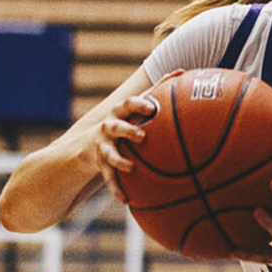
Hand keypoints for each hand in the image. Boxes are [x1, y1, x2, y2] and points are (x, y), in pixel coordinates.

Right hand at [93, 76, 171, 202]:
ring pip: (109, 153)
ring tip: (131, 167)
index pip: (128, 104)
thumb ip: (157, 90)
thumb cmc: (123, 122)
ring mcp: (102, 146)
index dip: (139, 104)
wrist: (88, 145)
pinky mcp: (100, 164)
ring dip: (120, 160)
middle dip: (128, 130)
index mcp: (120, 113)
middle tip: (143, 136)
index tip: (151, 107)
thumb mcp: (136, 108)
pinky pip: (108, 177)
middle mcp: (108, 127)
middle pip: (115, 126)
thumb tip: (183, 71)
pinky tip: (126, 200)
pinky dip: (117, 188)